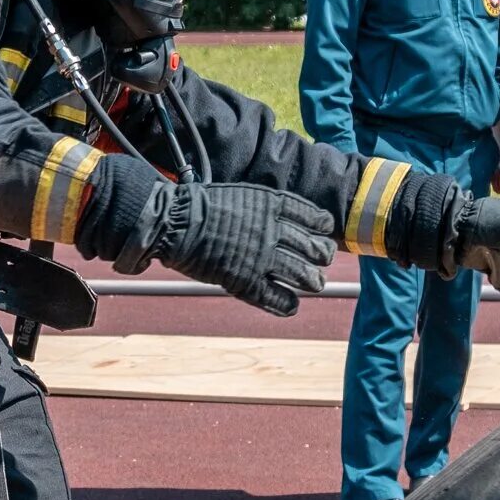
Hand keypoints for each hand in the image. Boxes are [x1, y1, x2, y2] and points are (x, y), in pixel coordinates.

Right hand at [138, 182, 335, 316]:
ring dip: (312, 281)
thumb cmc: (205, 206)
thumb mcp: (243, 194)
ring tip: (315, 283)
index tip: (325, 231)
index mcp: (272, 205)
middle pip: (313, 248)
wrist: (175, 222)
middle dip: (322, 256)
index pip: (313, 218)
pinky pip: (276, 298)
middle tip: (321, 261)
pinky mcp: (245, 281)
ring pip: (302, 275)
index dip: (323, 227)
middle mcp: (272, 231)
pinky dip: (287, 304)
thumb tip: (288, 216)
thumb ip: (268, 206)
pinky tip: (292, 306)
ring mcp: (260, 258)